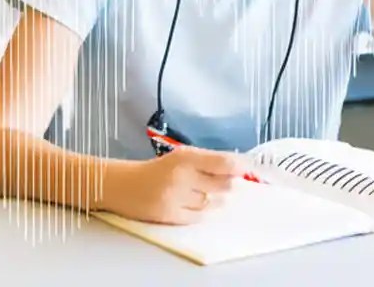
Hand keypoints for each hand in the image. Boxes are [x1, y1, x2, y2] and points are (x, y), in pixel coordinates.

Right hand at [102, 147, 248, 224]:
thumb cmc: (156, 171)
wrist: (123, 186)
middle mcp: (182, 175)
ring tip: (200, 193)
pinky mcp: (171, 215)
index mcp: (185, 156)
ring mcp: (176, 197)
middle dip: (226, 185)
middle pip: (224, 185)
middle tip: (218, 183)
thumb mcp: (180, 158)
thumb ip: (208, 162)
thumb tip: (241, 169)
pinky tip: (191, 204)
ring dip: (213, 199)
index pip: (224, 162)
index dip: (241, 167)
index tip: (249, 169)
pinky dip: (200, 212)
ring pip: (213, 202)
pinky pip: (200, 216)